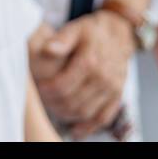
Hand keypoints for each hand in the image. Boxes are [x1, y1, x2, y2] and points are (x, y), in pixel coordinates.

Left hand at [33, 11, 133, 138]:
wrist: (119, 32)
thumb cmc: (92, 30)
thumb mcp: (75, 28)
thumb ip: (61, 39)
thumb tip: (47, 49)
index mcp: (89, 61)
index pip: (62, 86)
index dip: (47, 91)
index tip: (38, 88)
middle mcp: (103, 78)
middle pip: (72, 102)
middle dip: (54, 104)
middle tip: (43, 101)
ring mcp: (111, 89)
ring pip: (85, 112)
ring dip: (67, 115)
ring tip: (54, 110)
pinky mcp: (117, 95)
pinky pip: (103, 117)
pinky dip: (89, 127)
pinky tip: (75, 130)